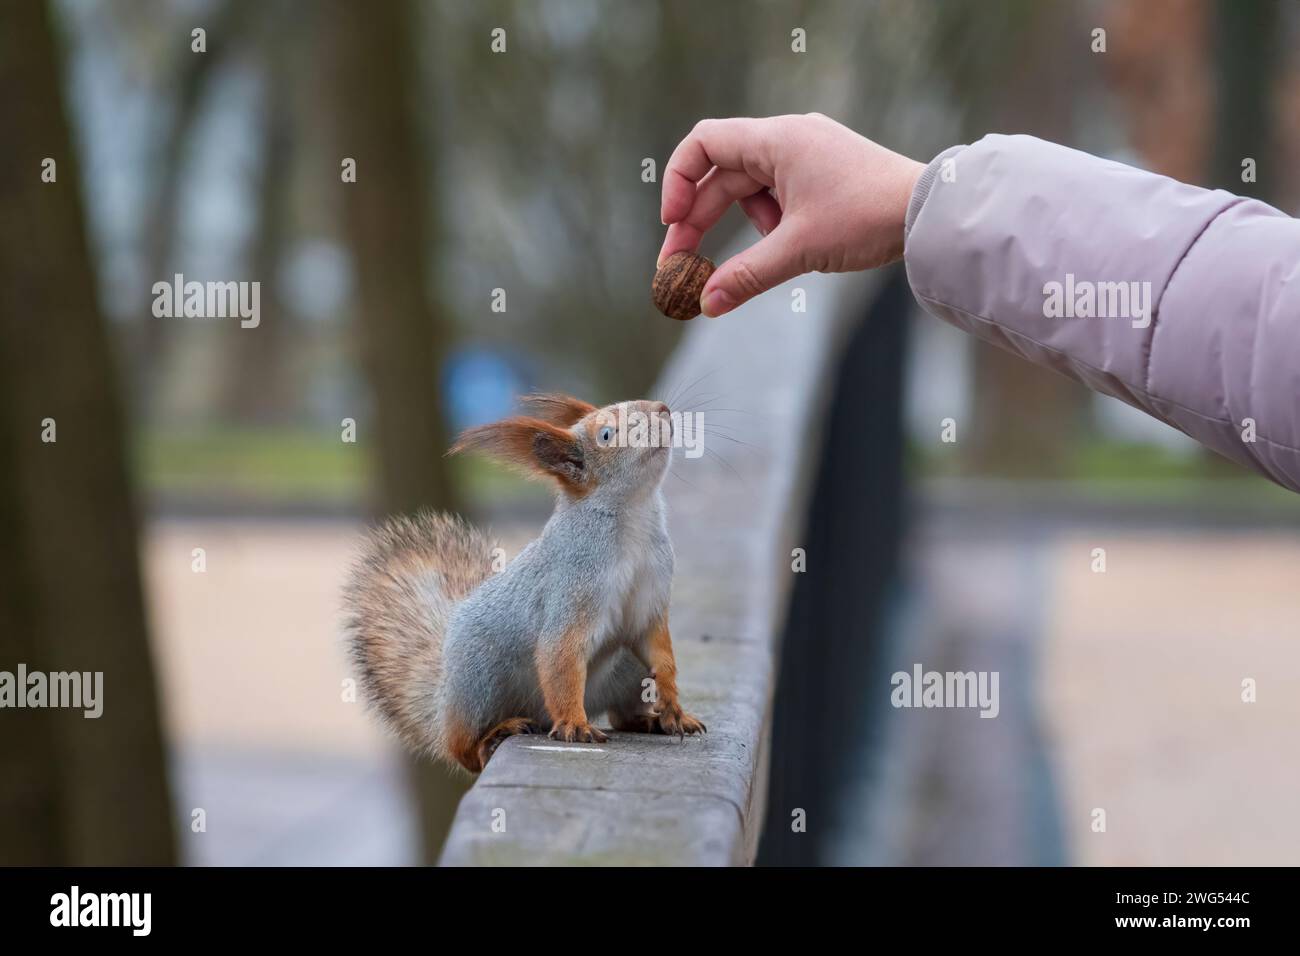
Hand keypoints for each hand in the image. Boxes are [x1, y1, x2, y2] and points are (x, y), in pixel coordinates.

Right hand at [658, 113, 924, 316]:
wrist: (932, 214)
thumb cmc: (869, 218)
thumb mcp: (800, 250)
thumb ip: (746, 276)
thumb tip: (705, 304)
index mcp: (778, 139)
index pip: (704, 143)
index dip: (678, 182)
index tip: (672, 224)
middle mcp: (788, 138)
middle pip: (721, 174)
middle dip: (698, 220)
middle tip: (680, 266)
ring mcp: (807, 154)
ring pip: (749, 189)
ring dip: (743, 226)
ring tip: (771, 254)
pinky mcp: (822, 174)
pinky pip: (777, 195)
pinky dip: (771, 224)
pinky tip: (792, 246)